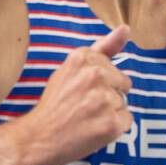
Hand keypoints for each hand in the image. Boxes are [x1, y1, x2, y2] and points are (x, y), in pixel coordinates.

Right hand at [18, 25, 132, 164]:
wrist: (38, 137)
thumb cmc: (55, 103)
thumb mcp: (72, 68)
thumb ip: (103, 47)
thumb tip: (126, 28)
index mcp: (83, 57)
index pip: (112, 68)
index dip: (99, 83)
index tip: (80, 91)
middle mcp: (94, 75)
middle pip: (123, 84)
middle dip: (109, 95)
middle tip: (84, 106)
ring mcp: (104, 100)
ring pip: (124, 103)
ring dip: (110, 112)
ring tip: (87, 119)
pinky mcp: (111, 123)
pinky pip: (127, 121)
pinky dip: (114, 128)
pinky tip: (95, 129)